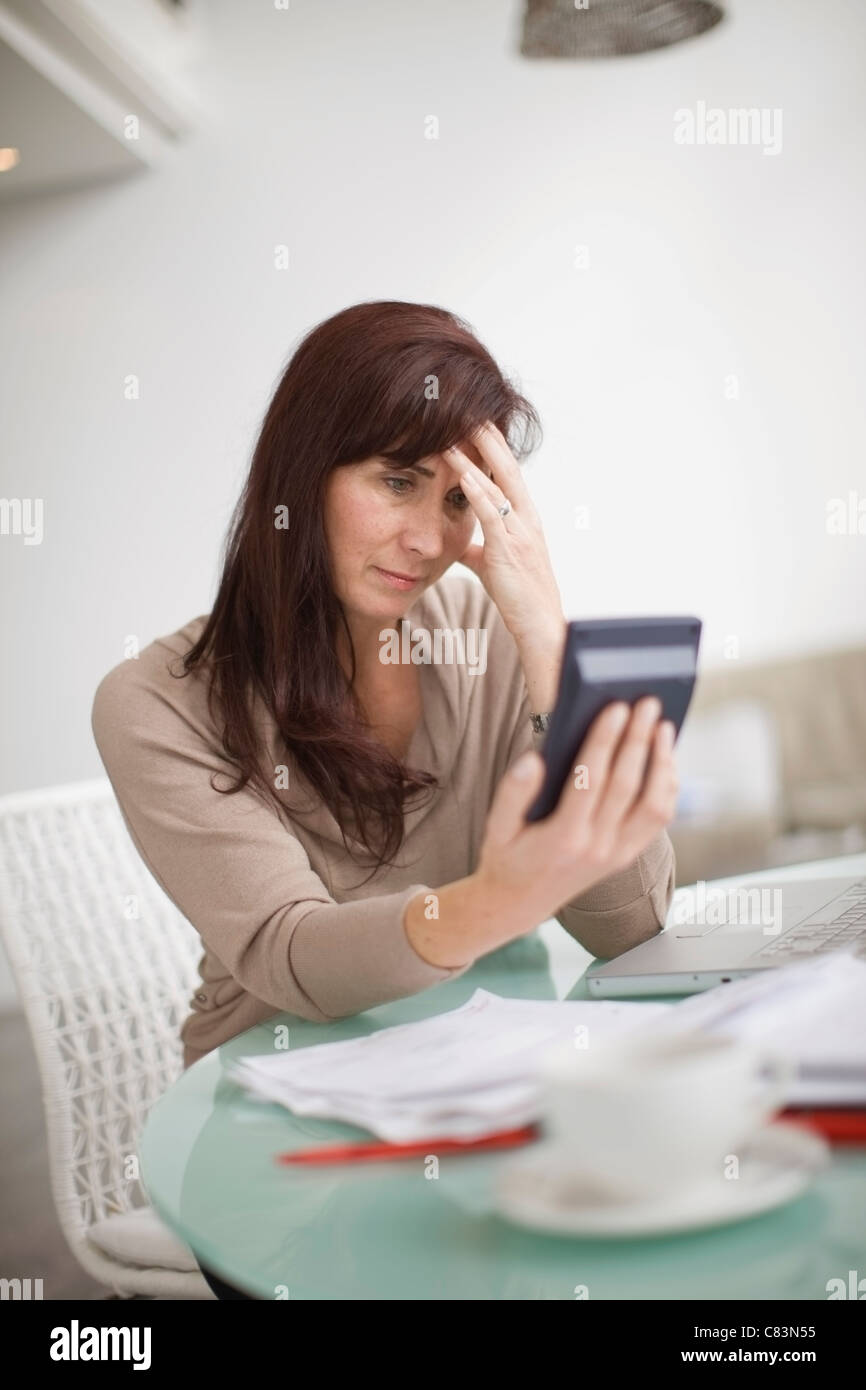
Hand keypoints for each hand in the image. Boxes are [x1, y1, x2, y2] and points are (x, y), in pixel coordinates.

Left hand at [443, 421, 564, 647]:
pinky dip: (477, 491)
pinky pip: (491, 514)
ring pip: (497, 484)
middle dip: (487, 436)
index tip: (474, 420)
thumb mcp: (493, 567)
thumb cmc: (519, 596)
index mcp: (524, 518)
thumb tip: (460, 545)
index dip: (492, 445)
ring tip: (453, 433)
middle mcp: (526, 518)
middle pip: (507, 466)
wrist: (540, 625)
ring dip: (473, 458)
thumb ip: (477, 551)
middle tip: (468, 408)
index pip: (507, 472)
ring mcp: (520, 531)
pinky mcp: (509, 549)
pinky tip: (462, 473)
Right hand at [474, 697, 677, 932]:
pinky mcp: (627, 855)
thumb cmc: (507, 855)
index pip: (590, 780)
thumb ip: (512, 792)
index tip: (616, 708)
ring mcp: (616, 854)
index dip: (605, 741)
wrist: (518, 903)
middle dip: (638, 740)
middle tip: (648, 703)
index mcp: (562, 837)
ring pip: (654, 805)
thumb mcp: (496, 826)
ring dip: (661, 762)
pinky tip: (663, 758)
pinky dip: (666, 786)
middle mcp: (596, 848)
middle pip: (627, 786)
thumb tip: (534, 758)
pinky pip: (658, 819)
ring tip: (662, 727)